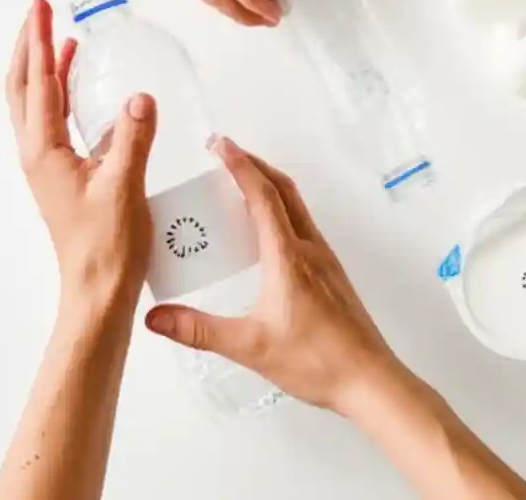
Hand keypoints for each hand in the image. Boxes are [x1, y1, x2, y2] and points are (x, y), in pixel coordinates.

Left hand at [5, 0, 158, 308]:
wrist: (98, 291)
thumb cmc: (107, 246)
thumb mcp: (124, 187)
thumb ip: (132, 138)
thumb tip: (139, 95)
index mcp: (44, 151)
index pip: (39, 84)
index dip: (41, 43)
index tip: (42, 7)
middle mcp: (38, 154)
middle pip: (23, 88)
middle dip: (31, 48)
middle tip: (42, 13)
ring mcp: (48, 166)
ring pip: (37, 105)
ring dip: (46, 70)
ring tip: (62, 42)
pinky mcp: (63, 177)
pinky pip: (56, 123)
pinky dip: (63, 96)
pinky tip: (84, 92)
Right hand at [144, 137, 402, 411]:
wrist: (369, 380)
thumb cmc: (318, 361)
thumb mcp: (250, 346)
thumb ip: (200, 330)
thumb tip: (157, 318)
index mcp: (288, 257)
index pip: (261, 195)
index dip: (238, 165)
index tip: (218, 144)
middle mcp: (309, 249)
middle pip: (283, 190)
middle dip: (253, 165)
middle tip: (225, 154)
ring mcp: (324, 260)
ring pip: (296, 207)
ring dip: (269, 187)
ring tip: (238, 186)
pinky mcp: (331, 275)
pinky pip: (303, 228)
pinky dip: (280, 213)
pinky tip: (265, 235)